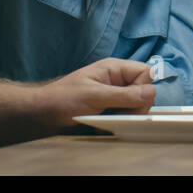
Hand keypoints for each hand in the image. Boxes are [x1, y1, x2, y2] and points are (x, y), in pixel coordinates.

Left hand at [32, 58, 156, 130]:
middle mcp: (117, 79)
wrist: (41, 113)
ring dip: (127, 115)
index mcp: (114, 68)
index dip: (144, 89)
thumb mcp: (94, 97)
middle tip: (118, 114)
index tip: (131, 102)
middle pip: (144, 90)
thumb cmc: (62, 99)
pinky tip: (105, 124)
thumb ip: (124, 95)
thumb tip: (152, 92)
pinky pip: (126, 113)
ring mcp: (114, 93)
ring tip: (109, 120)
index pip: (146, 73)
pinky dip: (119, 121)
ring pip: (136, 104)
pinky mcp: (110, 107)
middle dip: (136, 106)